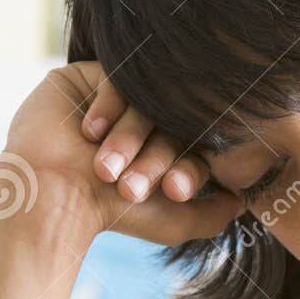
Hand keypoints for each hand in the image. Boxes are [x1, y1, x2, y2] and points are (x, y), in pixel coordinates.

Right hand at [0, 61, 244, 248]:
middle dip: (155, 156)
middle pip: (172, 120)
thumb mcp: (176, 221)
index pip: (195, 141)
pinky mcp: (86, 77)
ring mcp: (116, 95)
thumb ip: (214, 213)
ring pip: (145, 101)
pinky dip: (109, 107)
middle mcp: (144, 117)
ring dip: (129, 138)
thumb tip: (246, 201)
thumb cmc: (113, 214)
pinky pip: (117, 77)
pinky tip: (90, 134)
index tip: (173, 191)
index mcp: (166, 144)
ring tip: (107, 170)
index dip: (188, 165)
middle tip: (136, 185)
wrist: (52, 199)